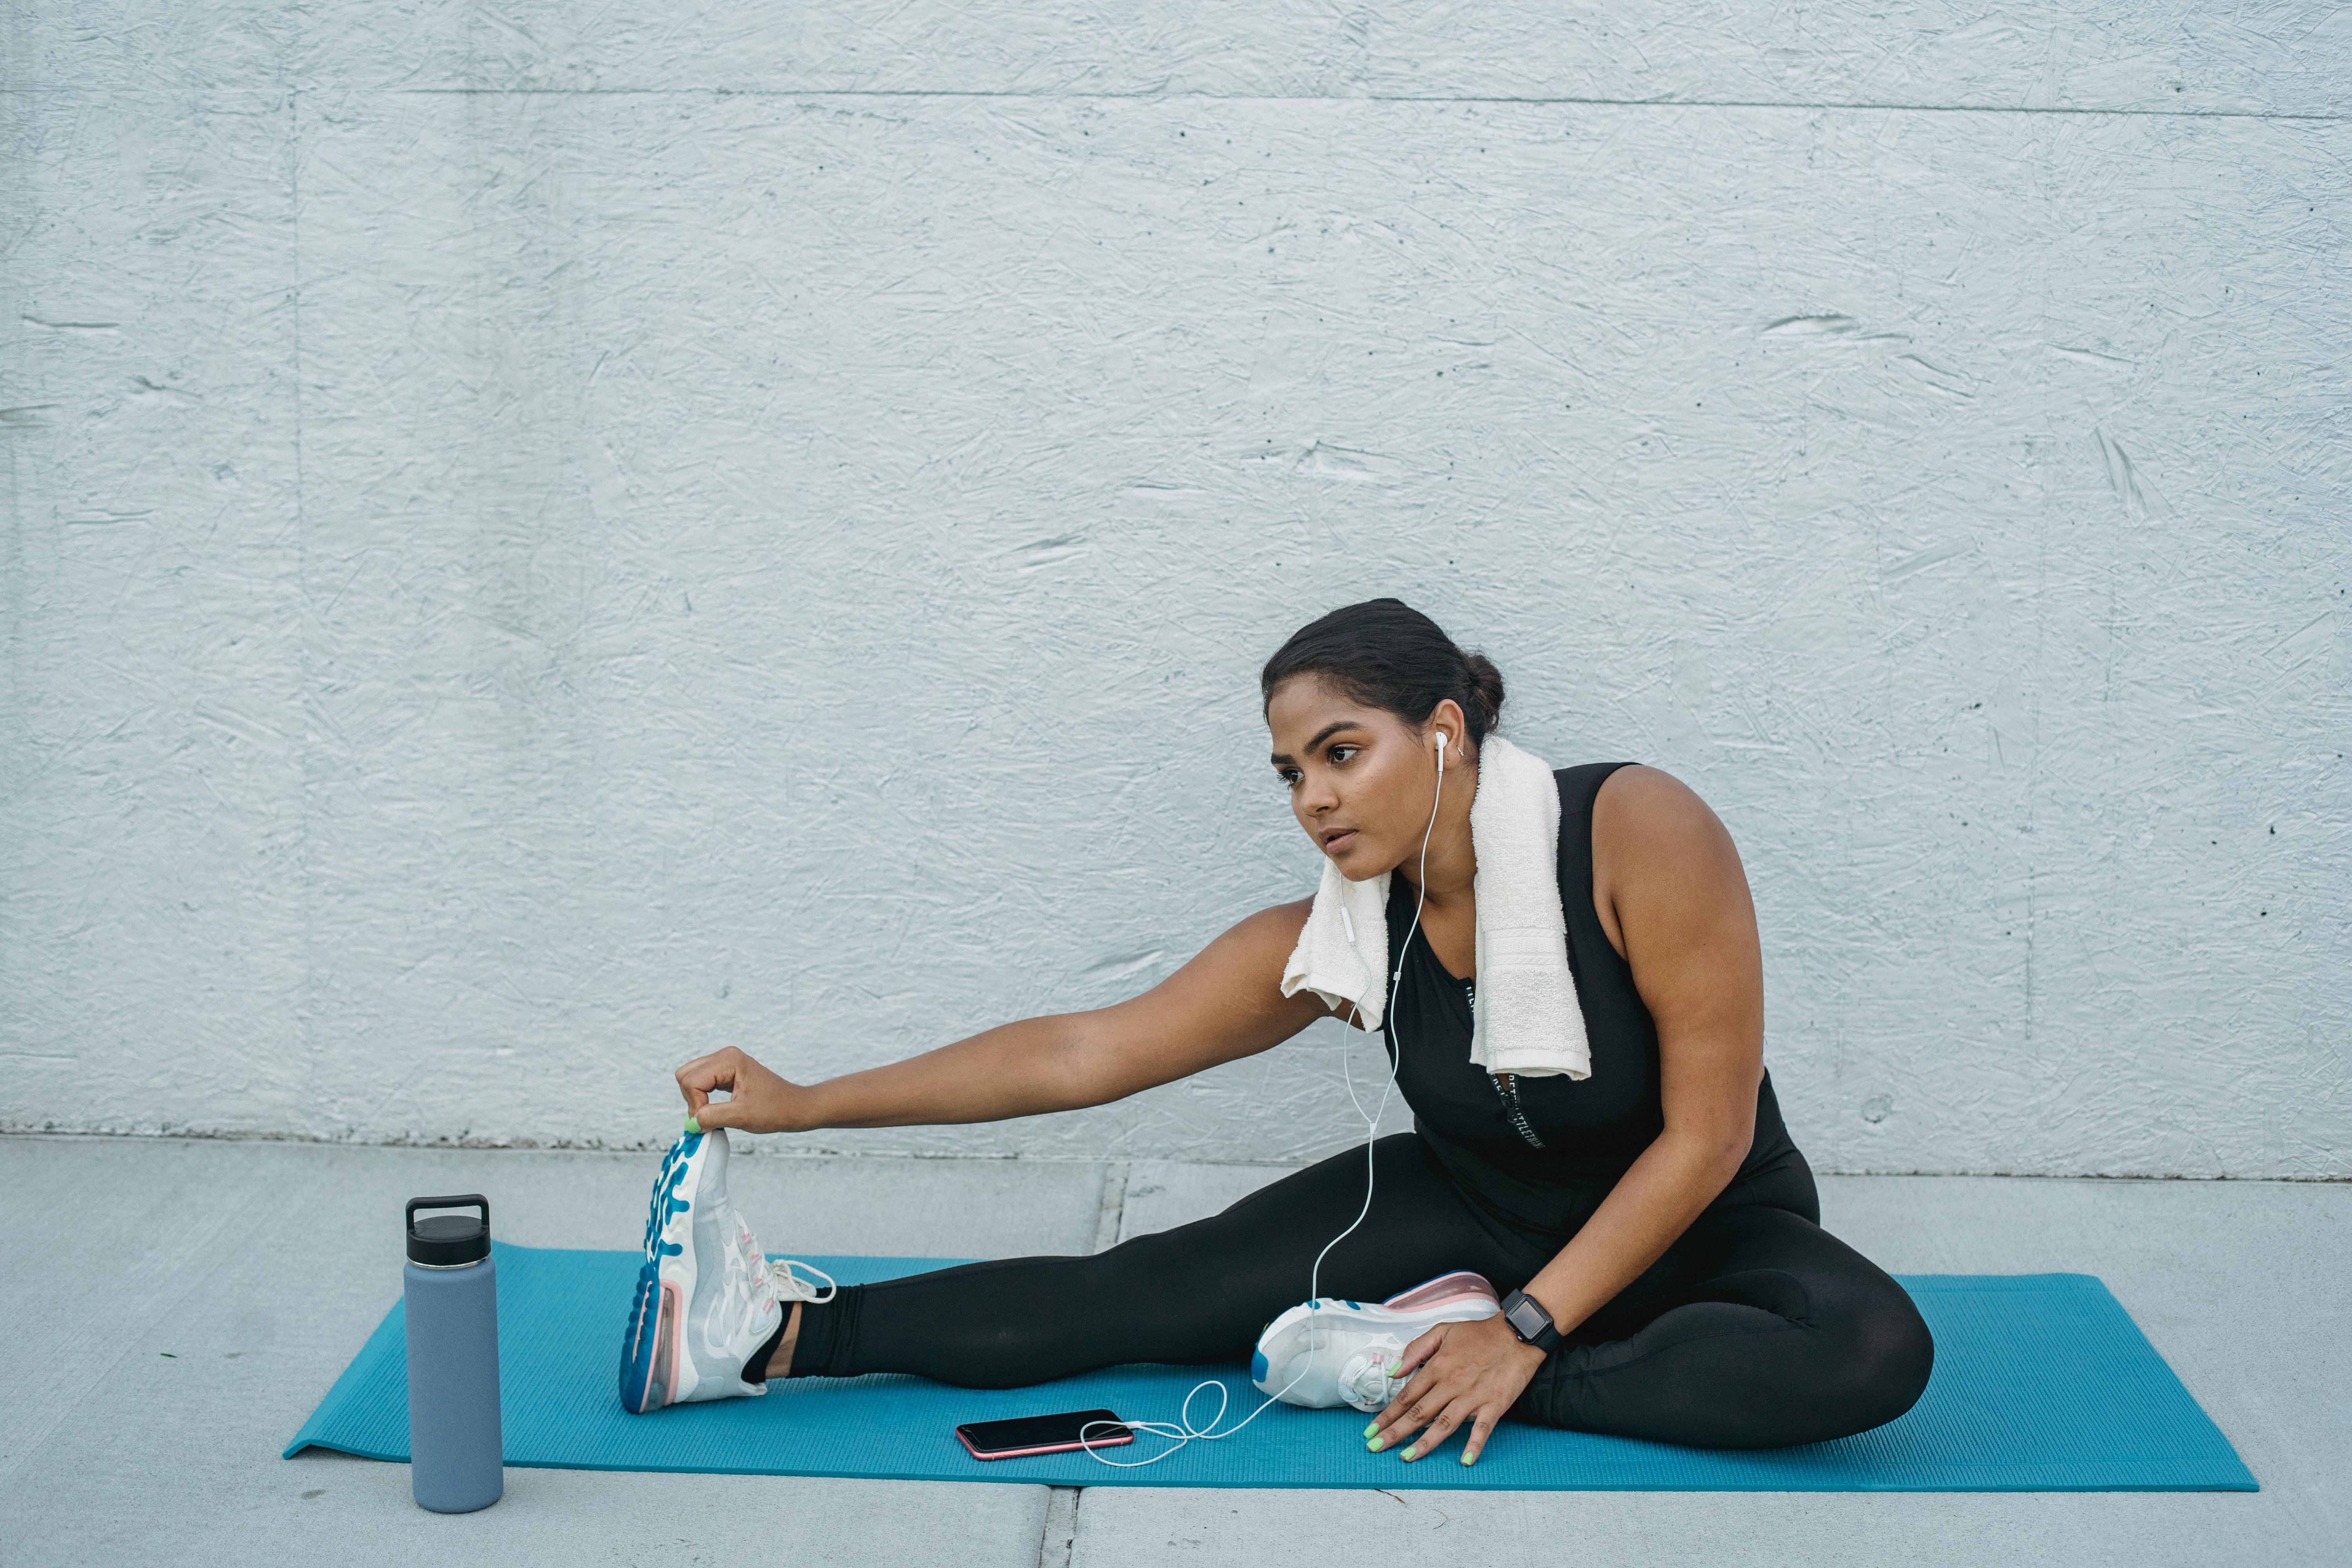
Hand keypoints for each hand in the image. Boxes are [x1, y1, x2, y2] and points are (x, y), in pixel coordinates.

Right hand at [675, 1046, 809, 1134]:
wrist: (794, 1107)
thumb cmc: (775, 1109)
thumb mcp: (742, 1116)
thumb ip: (712, 1117)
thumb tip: (691, 1122)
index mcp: (729, 1060)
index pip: (691, 1081)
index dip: (695, 1104)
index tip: (708, 1121)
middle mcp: (724, 1056)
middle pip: (685, 1075)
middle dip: (692, 1099)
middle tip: (708, 1117)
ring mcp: (724, 1062)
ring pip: (689, 1078)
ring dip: (696, 1099)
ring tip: (714, 1114)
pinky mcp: (725, 1072)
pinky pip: (700, 1082)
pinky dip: (702, 1098)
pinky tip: (715, 1109)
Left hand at [1365, 1311, 1547, 1465]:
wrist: (1517, 1332)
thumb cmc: (1480, 1333)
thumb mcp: (1443, 1331)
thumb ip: (1417, 1349)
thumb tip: (1395, 1371)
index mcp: (1437, 1367)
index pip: (1406, 1396)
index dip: (1387, 1414)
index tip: (1371, 1429)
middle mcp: (1451, 1384)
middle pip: (1418, 1413)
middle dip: (1395, 1432)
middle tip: (1375, 1447)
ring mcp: (1473, 1396)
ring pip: (1444, 1424)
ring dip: (1424, 1443)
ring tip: (1406, 1458)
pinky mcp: (1494, 1404)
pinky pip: (1482, 1428)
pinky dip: (1474, 1445)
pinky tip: (1465, 1461)